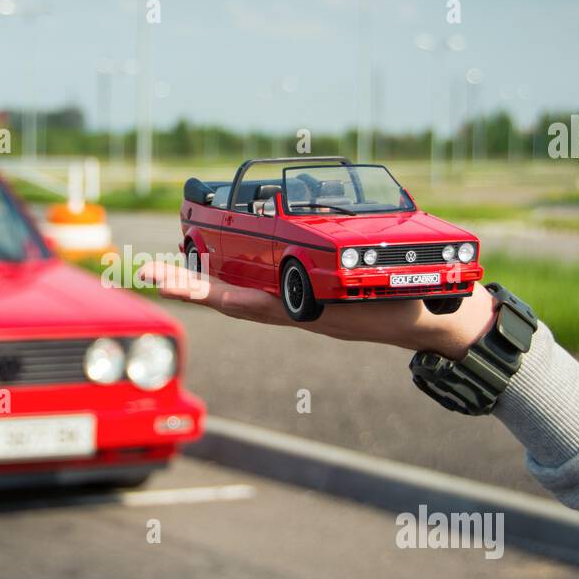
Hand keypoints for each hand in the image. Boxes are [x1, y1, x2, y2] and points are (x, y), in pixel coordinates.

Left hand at [136, 261, 497, 359]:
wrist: (434, 320)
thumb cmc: (408, 304)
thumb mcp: (375, 292)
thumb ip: (345, 284)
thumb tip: (317, 279)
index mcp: (303, 310)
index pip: (242, 303)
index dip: (202, 293)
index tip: (166, 283)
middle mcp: (294, 307)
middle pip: (229, 295)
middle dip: (188, 284)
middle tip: (145, 271)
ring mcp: (301, 300)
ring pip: (245, 287)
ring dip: (209, 276)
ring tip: (170, 265)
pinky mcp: (311, 291)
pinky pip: (269, 280)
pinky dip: (243, 269)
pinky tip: (225, 258)